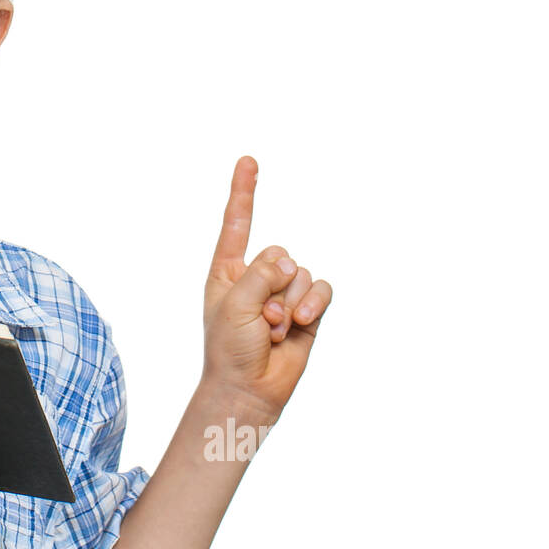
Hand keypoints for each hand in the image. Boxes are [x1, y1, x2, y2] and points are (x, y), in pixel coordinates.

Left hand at [201, 156, 332, 420]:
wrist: (250, 388)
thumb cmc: (229, 347)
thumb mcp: (234, 302)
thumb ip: (261, 272)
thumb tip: (289, 265)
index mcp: (227, 271)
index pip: (237, 224)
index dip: (244, 192)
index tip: (248, 160)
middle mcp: (255, 277)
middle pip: (278, 253)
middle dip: (272, 286)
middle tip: (258, 320)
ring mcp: (283, 294)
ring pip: (301, 273)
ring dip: (289, 304)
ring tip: (273, 330)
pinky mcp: (308, 311)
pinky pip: (321, 289)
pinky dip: (313, 305)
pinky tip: (300, 325)